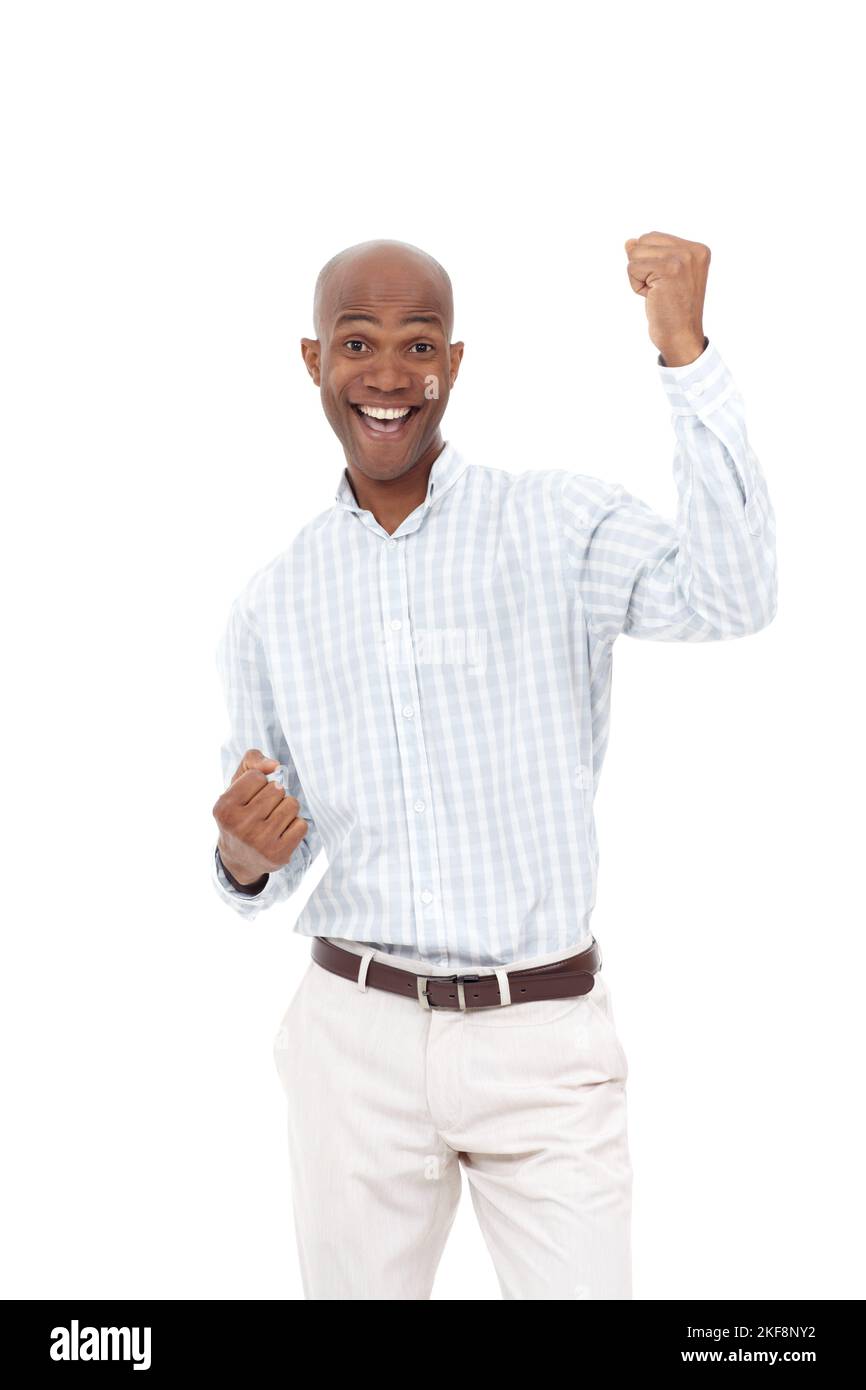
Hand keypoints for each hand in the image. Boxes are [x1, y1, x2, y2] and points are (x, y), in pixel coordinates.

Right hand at [212, 748, 308, 883]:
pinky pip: (301, 824)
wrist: (240, 859)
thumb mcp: (236, 785)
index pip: (257, 776)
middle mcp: (239, 826)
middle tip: (264, 809)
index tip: (251, 796)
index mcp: (224, 807)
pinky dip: (295, 825)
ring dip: (286, 808)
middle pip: (277, 789)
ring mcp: (259, 842)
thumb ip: (252, 762)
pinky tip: (281, 832)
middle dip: (274, 794)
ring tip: (274, 819)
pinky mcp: (278, 854)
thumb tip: (275, 765)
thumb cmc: (240, 813)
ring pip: (292, 804)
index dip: (258, 782)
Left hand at [624, 230, 709, 365]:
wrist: (681, 337)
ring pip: (635, 253)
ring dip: (639, 277)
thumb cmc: (672, 310)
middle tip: (661, 289)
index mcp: (698, 249)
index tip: (667, 283)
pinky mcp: (669, 269)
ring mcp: (683, 258)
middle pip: (643, 241)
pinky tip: (653, 297)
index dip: (649, 262)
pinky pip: (632, 267)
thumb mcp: (663, 276)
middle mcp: (693, 250)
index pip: (653, 237)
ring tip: (658, 293)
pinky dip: (636, 285)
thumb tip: (628, 242)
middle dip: (643, 267)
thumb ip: (650, 255)